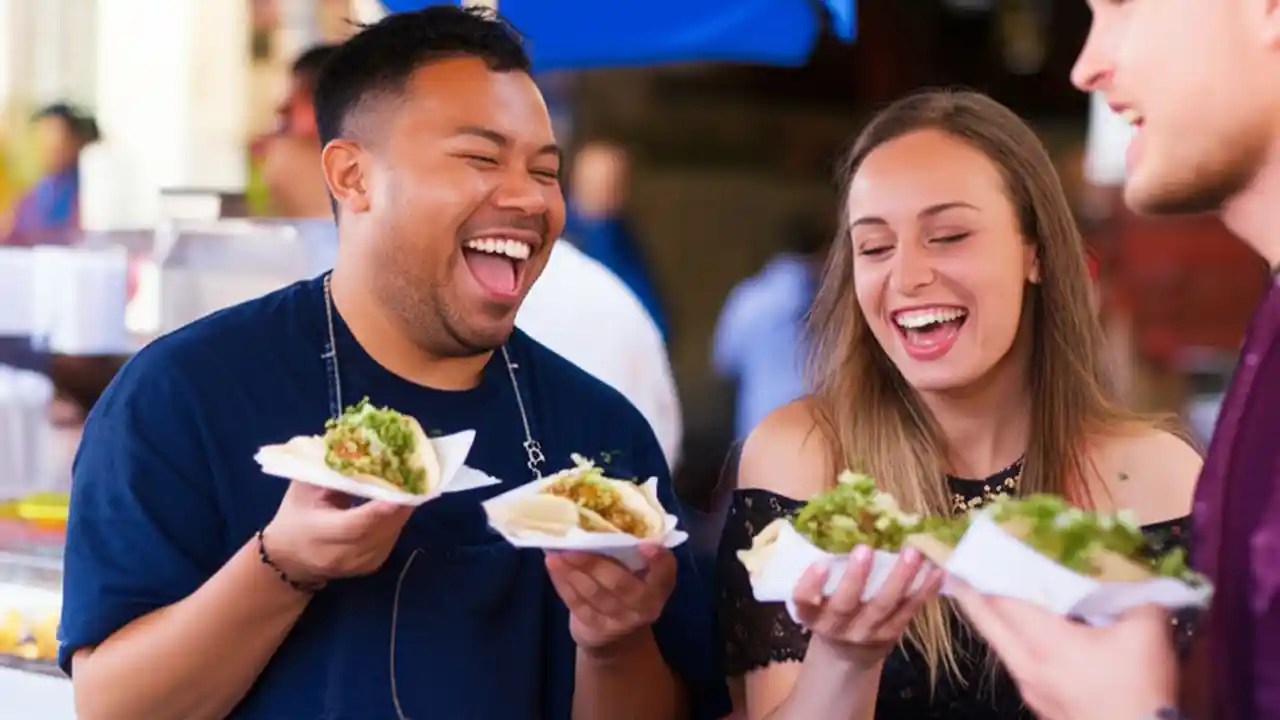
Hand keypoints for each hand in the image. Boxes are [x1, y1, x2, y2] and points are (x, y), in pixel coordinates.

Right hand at [261, 480, 415, 587]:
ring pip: (392, 532)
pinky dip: (396, 517)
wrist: (289, 560)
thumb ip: (332, 472)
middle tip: (414, 473)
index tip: (404, 486)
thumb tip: (361, 448)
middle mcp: (344, 555)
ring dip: (403, 507)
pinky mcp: (373, 565)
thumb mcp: (304, 489)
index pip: (358, 525)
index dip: (382, 507)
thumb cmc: (295, 516)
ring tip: (411, 482)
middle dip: (401, 500)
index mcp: (320, 535)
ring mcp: (361, 564)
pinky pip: (392, 536)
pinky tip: (399, 500)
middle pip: (382, 528)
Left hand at [545, 544, 676, 655]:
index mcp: (659, 588)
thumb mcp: (642, 572)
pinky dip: (562, 583)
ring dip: (572, 571)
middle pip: (618, 583)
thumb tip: (613, 517)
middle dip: (593, 563)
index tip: (645, 544)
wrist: (617, 636)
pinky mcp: (594, 627)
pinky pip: (576, 603)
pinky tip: (553, 565)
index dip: (657, 561)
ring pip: (592, 593)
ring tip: (556, 551)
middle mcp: (643, 608)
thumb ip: (634, 550)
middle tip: (572, 542)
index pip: (664, 574)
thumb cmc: (629, 589)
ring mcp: (617, 621)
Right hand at [792, 546, 943, 666]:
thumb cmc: (829, 607)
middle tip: (865, 548)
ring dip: (899, 578)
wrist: (848, 651)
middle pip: (845, 604)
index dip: (810, 585)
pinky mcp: (891, 633)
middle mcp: (835, 625)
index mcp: (811, 612)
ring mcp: (866, 632)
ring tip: (912, 553)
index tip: (819, 564)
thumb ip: (823, 566)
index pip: (804, 600)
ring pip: (882, 606)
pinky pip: (908, 612)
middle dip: (856, 577)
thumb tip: (838, 517)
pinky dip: (923, 591)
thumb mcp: (816, 595)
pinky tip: (935, 572)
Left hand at [952, 582, 1176, 719]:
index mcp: (1044, 643)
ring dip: (992, 619)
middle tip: (956, 569)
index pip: (1002, 598)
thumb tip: (1132, 577)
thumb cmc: (1139, 691)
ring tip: (988, 596)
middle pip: (986, 622)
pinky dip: (1014, 641)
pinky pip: (1017, 663)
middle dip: (969, 593)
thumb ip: (1137, 597)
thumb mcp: (1147, 633)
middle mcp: (1026, 665)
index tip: (974, 546)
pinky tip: (1030, 635)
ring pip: (999, 645)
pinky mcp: (1041, 705)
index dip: (987, 569)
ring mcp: (1030, 689)